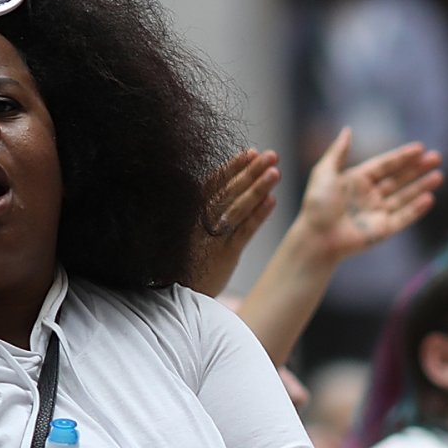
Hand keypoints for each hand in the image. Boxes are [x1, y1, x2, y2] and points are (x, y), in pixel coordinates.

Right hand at [187, 149, 281, 296]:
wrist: (171, 295)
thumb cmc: (180, 262)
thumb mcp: (185, 234)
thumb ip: (199, 213)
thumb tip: (222, 191)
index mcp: (189, 212)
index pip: (214, 183)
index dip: (233, 167)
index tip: (251, 152)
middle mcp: (199, 221)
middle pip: (229, 191)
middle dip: (251, 171)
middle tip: (272, 155)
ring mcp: (212, 238)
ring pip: (238, 208)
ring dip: (258, 188)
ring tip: (276, 172)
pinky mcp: (223, 256)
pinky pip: (244, 232)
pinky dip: (258, 216)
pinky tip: (273, 201)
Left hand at [292, 128, 443, 267]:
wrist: (316, 237)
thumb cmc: (317, 205)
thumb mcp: (324, 172)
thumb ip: (338, 152)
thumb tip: (348, 130)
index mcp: (357, 180)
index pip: (385, 165)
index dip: (402, 157)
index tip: (420, 148)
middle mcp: (370, 195)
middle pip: (399, 179)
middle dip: (418, 169)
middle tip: (437, 157)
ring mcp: (377, 213)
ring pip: (405, 197)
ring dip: (422, 186)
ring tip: (439, 176)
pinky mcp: (382, 230)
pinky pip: (403, 217)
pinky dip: (416, 209)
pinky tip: (429, 198)